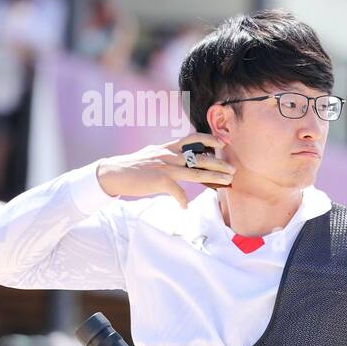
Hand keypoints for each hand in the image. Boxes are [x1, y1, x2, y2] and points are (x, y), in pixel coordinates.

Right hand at [95, 132, 234, 209]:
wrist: (113, 173)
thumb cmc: (134, 167)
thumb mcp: (154, 155)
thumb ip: (170, 156)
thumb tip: (184, 160)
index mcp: (168, 147)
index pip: (192, 138)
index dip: (209, 139)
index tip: (223, 142)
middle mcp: (169, 155)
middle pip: (200, 157)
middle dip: (219, 163)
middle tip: (233, 169)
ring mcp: (165, 167)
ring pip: (196, 172)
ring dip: (214, 177)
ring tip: (227, 181)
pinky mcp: (160, 180)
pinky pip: (178, 191)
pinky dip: (182, 200)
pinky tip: (185, 206)